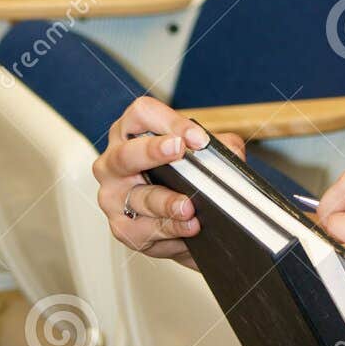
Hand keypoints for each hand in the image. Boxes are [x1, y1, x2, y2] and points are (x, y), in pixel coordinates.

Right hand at [93, 95, 245, 271]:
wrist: (181, 221)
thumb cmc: (185, 177)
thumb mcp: (204, 155)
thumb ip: (218, 148)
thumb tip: (229, 155)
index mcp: (131, 132)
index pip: (143, 114)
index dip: (170, 122)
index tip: (198, 138)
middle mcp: (114, 162)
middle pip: (127, 153)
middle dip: (153, 151)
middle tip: (179, 150)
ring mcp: (114, 196)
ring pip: (140, 198)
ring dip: (167, 203)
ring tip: (189, 208)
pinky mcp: (122, 228)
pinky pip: (143, 231)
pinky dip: (170, 230)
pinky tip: (187, 228)